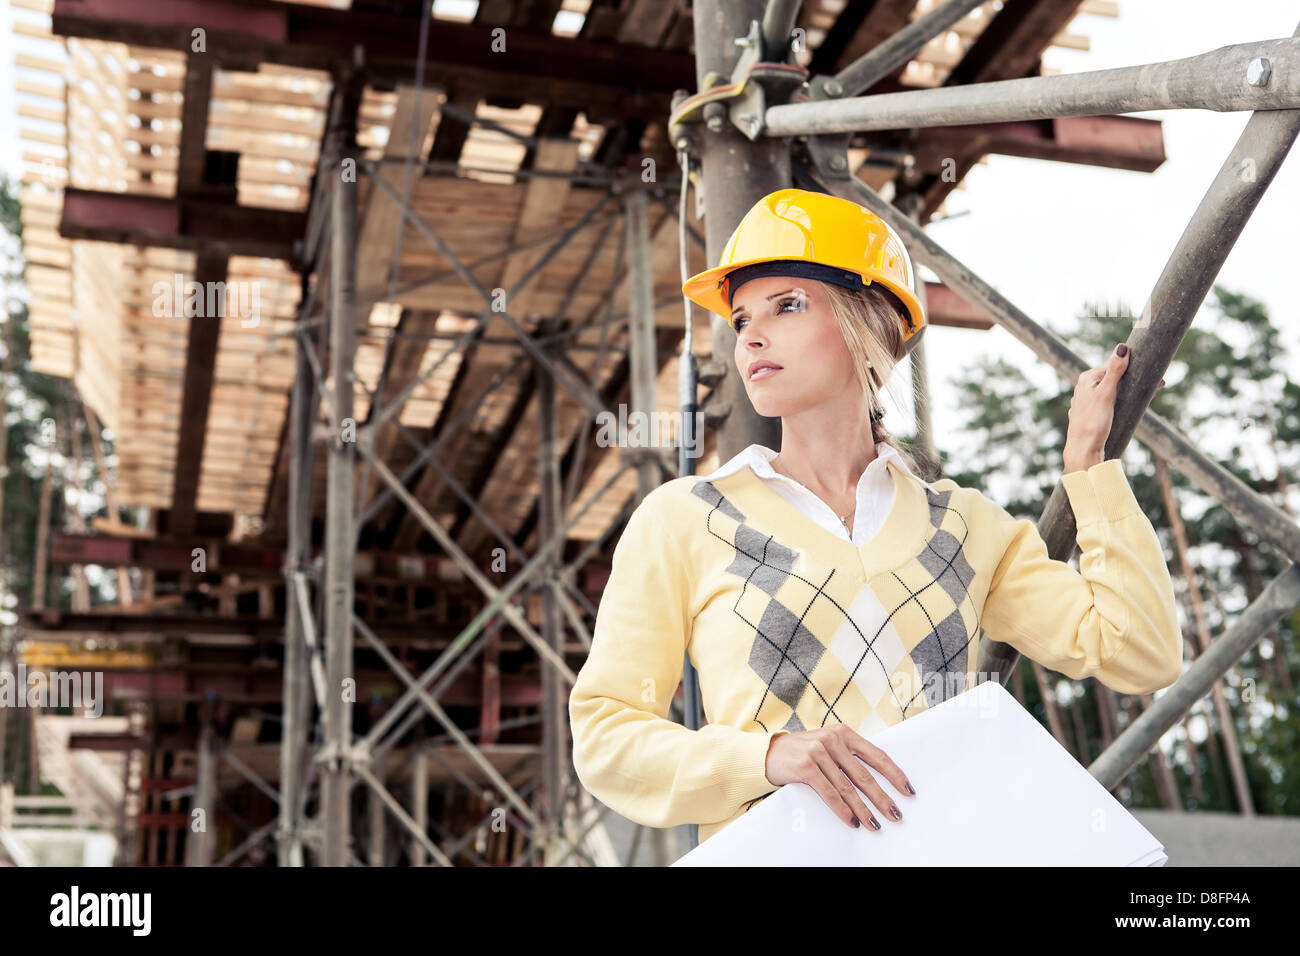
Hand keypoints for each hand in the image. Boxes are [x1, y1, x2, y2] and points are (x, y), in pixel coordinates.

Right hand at [764, 724, 914, 830]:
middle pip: (864, 775)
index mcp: (844, 733)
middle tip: (895, 815)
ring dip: (863, 809)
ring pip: (847, 787)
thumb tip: (878, 782)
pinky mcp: (805, 766)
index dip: (894, 774)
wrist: (769, 753)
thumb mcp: (828, 746)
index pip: (876, 755)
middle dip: (881, 798)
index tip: (908, 791)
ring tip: (874, 824)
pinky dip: (841, 808)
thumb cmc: (803, 752)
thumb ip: (849, 756)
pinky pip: (828, 792)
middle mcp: (833, 739)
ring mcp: (818, 751)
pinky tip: (851, 820)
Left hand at [1063, 343, 1164, 472]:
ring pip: (1112, 390)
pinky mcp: (1091, 413)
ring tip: (1150, 393)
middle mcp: (1084, 387)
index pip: (1114, 365)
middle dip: (1135, 379)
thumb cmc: (1094, 422)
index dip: (1135, 367)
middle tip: (1159, 385)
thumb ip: (1114, 370)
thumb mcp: (1107, 393)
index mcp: (1087, 378)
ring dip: (1130, 390)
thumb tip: (1122, 347)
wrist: (1083, 450)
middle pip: (1114, 377)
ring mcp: (1087, 400)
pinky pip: (1109, 401)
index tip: (1155, 374)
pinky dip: (1122, 400)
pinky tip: (1131, 404)